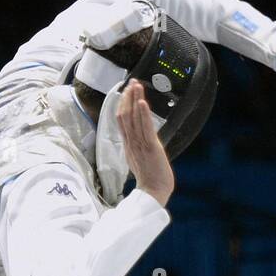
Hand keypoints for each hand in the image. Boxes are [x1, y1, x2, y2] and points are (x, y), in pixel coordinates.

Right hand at [118, 80, 173, 206]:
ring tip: (136, 85)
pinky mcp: (151, 148)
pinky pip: (145, 129)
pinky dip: (143, 115)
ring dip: (135, 100)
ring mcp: (140, 145)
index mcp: (128, 145)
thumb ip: (137, 147)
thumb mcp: (139, 159)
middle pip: (125, 115)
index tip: (126, 91)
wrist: (153, 193)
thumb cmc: (149, 178)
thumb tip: (138, 138)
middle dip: (128, 97)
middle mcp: (131, 142)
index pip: (122, 120)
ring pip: (133, 118)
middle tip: (132, 82)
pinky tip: (143, 102)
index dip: (123, 104)